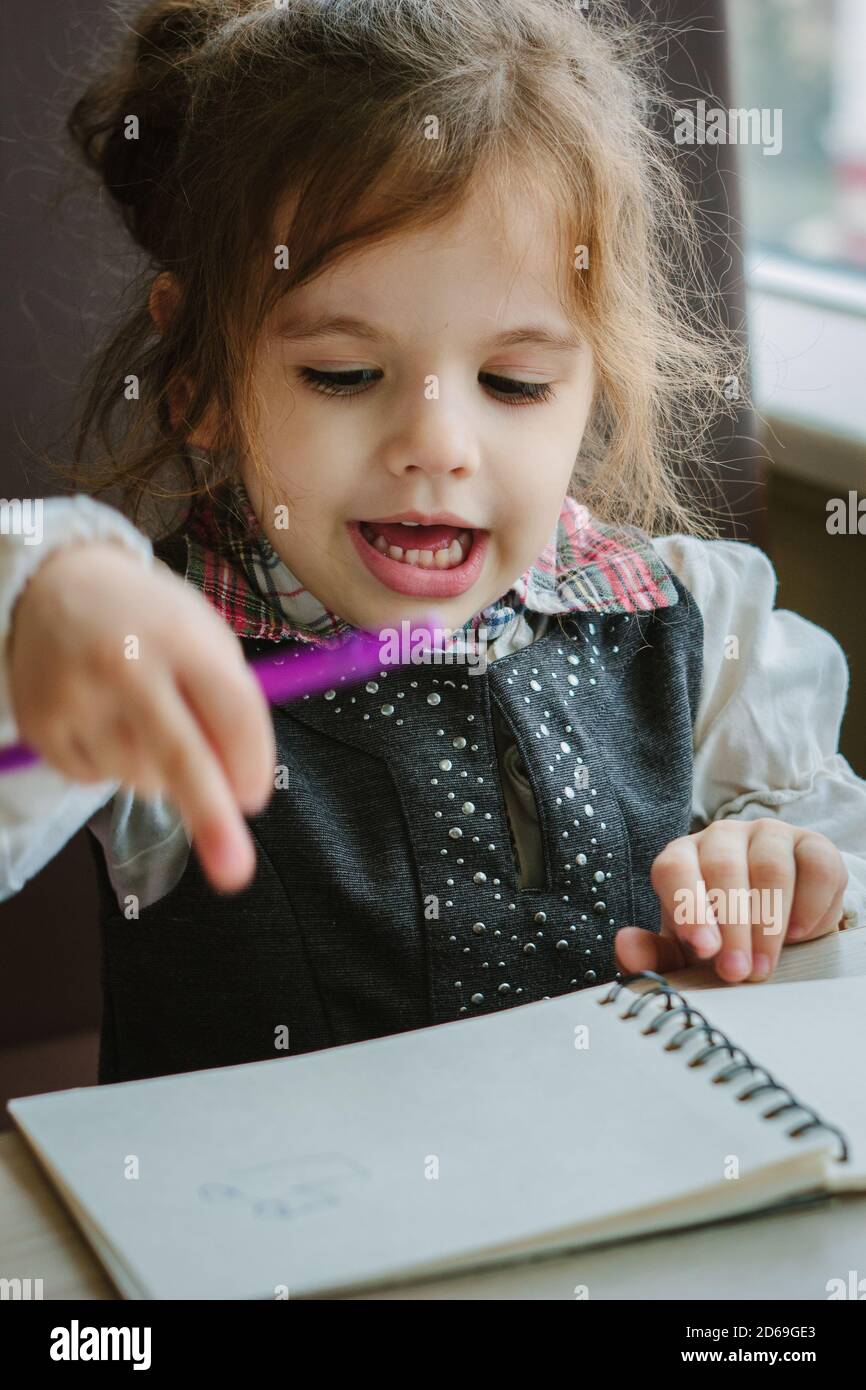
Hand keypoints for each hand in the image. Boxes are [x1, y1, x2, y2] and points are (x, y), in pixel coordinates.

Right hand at [8, 540, 275, 893]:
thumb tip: (240, 793)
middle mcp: (125, 664)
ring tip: (145, 719)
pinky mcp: (42, 725)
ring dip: (159, 772)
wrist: (56, 585)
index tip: (254, 799)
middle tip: (235, 875)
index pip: (232, 714)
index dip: (251, 764)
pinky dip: (114, 765)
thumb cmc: (152, 622)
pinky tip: (107, 722)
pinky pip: (98, 779)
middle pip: (179, 757)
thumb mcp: (204, 639)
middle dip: (211, 819)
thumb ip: (230, 705)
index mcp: (181, 635)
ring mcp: (76, 696)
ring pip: (142, 779)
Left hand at [615, 818, 847, 983]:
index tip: (703, 949)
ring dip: (769, 922)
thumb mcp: (685, 950)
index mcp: (681, 857)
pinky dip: (810, 903)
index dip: (687, 908)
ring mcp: (768, 835)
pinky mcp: (812, 844)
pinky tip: (799, 934)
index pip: (674, 868)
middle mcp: (721, 837)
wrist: (775, 925)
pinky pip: (815, 866)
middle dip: (731, 926)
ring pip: (770, 866)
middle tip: (736, 972)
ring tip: (764, 966)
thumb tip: (624, 946)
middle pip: (723, 867)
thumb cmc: (720, 934)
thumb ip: (653, 954)